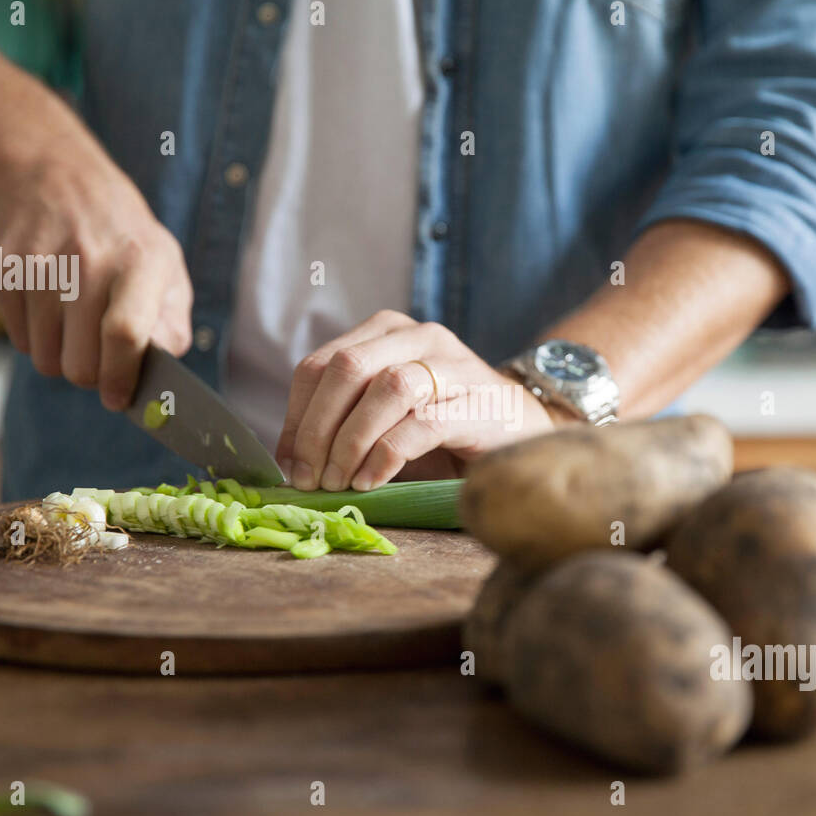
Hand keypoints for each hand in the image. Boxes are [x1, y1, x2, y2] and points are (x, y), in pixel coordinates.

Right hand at [0, 144, 192, 409]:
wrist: (58, 179)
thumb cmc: (124, 240)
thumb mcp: (167, 269)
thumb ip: (172, 325)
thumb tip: (158, 371)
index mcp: (140, 261)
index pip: (125, 334)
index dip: (121, 377)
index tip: (119, 398)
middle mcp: (89, 258)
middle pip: (81, 361)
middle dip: (92, 375)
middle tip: (100, 358)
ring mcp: (41, 262)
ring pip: (46, 359)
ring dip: (62, 357)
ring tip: (76, 325)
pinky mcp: (4, 269)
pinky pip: (18, 340)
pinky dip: (35, 338)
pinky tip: (50, 307)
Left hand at [276, 310, 560, 490]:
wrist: (525, 433)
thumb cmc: (447, 430)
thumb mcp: (386, 417)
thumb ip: (343, 423)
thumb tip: (289, 463)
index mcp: (387, 332)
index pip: (320, 364)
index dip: (295, 417)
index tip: (289, 465)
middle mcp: (420, 336)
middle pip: (346, 369)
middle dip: (317, 430)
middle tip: (310, 479)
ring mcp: (454, 365)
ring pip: (384, 389)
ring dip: (350, 442)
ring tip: (340, 482)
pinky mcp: (478, 402)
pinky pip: (420, 424)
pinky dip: (386, 456)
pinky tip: (372, 480)